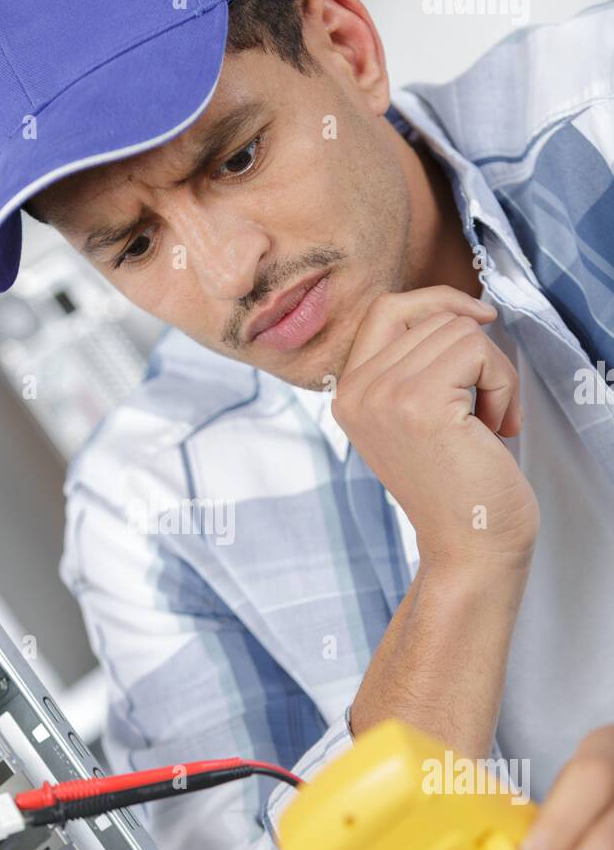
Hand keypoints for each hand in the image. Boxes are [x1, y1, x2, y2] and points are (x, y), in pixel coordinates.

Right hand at [332, 286, 539, 568]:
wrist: (468, 547)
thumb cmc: (457, 487)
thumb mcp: (414, 416)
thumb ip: (412, 365)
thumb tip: (453, 309)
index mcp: (347, 394)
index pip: (386, 309)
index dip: (436, 302)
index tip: (477, 320)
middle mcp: (355, 391)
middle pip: (432, 317)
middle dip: (476, 356)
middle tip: (484, 410)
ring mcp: (383, 395)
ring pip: (459, 330)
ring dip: (493, 373)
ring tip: (486, 422)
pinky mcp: (420, 402)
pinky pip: (478, 351)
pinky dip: (502, 385)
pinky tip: (494, 426)